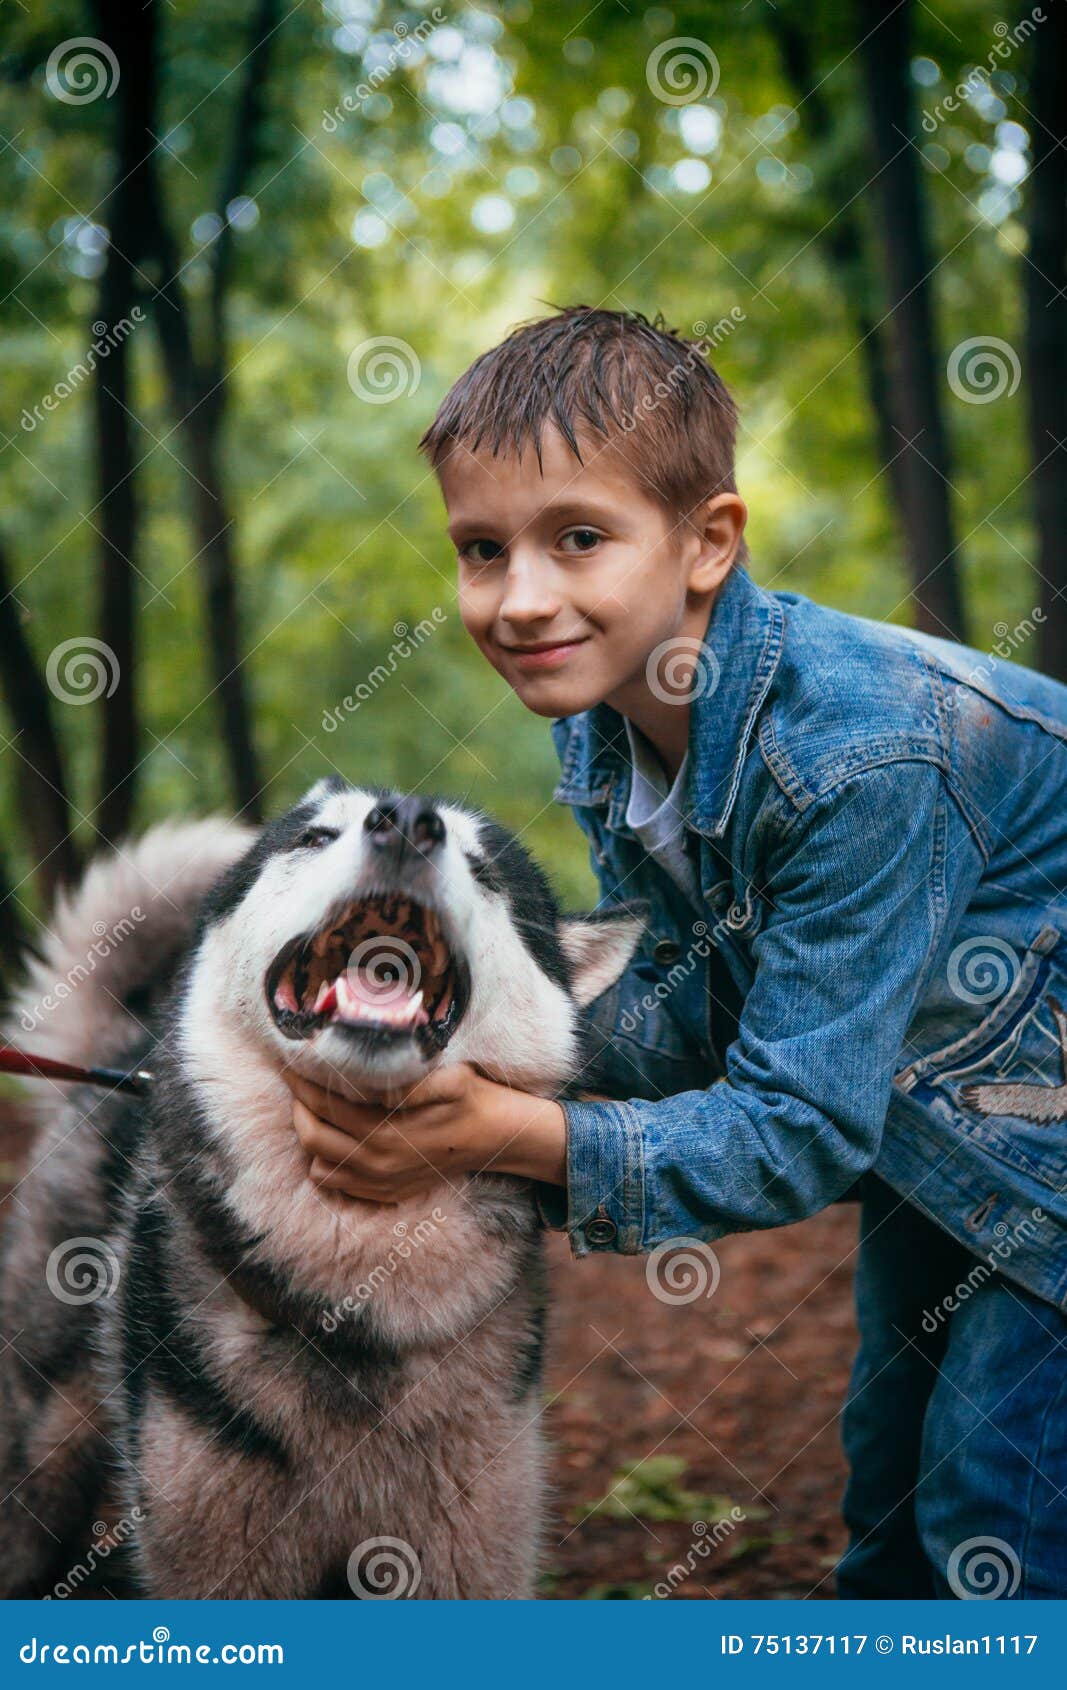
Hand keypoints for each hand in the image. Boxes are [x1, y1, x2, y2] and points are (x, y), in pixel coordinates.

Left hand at [285, 1062, 567, 1202]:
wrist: (494, 1136)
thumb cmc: (471, 1097)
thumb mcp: (449, 1078)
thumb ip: (410, 1081)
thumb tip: (369, 1079)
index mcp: (386, 1131)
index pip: (326, 1106)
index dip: (302, 1083)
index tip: (291, 1062)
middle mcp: (377, 1161)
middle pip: (312, 1136)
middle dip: (298, 1107)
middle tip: (299, 1082)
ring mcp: (379, 1181)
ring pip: (318, 1165)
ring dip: (309, 1136)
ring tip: (314, 1109)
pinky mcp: (384, 1192)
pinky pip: (336, 1184)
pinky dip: (325, 1161)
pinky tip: (334, 1136)